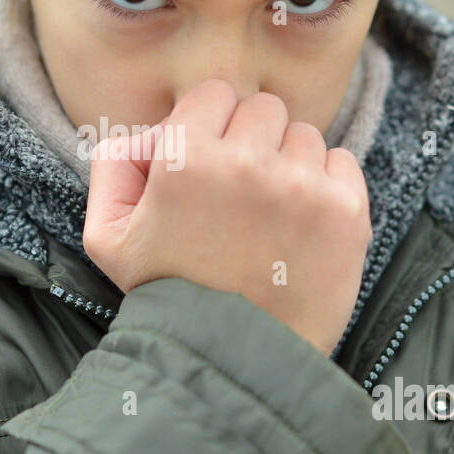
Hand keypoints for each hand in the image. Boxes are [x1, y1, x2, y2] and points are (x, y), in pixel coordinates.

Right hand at [82, 79, 371, 356]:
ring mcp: (303, 186)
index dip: (207, 126)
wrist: (235, 360)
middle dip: (249, 141)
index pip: (213, 93)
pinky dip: (325, 186)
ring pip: (303, 135)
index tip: (207, 165)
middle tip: (237, 195)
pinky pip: (341, 161)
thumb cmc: (169, 295)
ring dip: (287, 164)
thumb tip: (152, 132)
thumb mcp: (108, 236)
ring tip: (268, 218)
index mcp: (187, 158)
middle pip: (263, 108)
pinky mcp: (345, 211)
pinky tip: (300, 226)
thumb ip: (113, 164)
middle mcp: (248, 162)